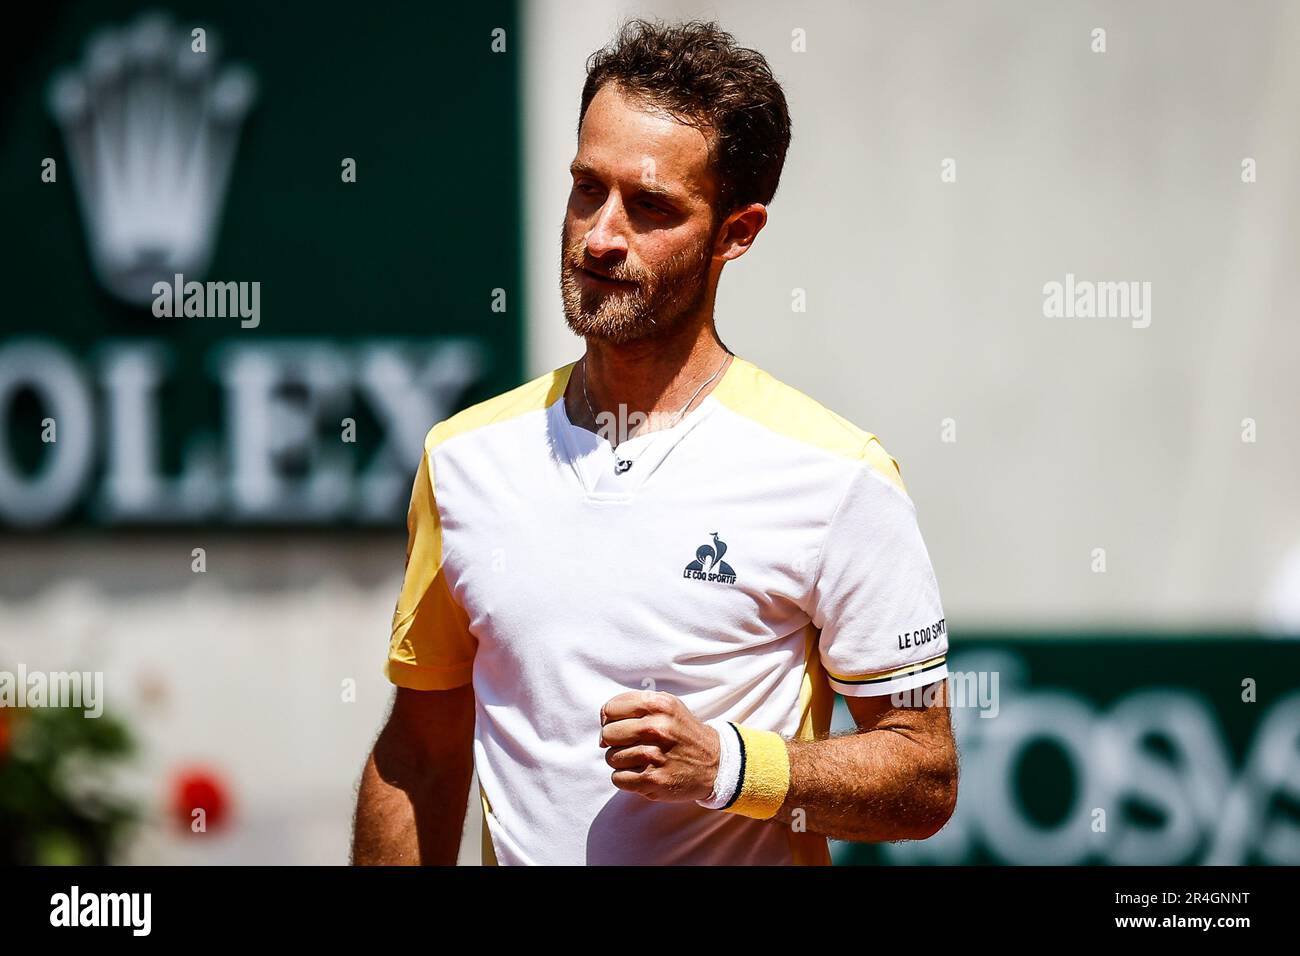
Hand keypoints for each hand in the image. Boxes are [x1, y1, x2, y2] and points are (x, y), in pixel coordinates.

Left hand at [599, 690, 719, 801]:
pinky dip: (625, 778)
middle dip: (614, 740)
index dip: (610, 719)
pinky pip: (618, 778)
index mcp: (658, 705)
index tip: (619, 725)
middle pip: (608, 734)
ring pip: (611, 757)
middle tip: (630, 744)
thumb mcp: (667, 704)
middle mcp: (657, 728)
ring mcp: (654, 756)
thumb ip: (635, 703)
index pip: (610, 709)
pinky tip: (641, 772)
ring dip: (621, 760)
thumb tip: (604, 719)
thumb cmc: (683, 732)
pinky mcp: (653, 780)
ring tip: (641, 758)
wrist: (715, 763)